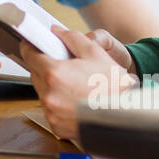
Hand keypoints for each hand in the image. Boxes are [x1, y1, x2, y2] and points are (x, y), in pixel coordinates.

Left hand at [20, 27, 135, 140]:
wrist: (129, 114)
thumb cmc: (114, 85)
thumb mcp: (95, 52)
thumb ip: (71, 38)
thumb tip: (56, 31)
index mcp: (54, 74)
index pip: (29, 55)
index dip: (30, 47)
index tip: (32, 45)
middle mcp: (49, 95)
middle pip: (34, 74)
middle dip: (43, 66)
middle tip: (60, 64)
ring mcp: (52, 113)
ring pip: (41, 92)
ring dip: (50, 85)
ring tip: (71, 83)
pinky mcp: (56, 126)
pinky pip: (49, 109)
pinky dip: (57, 103)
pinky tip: (73, 99)